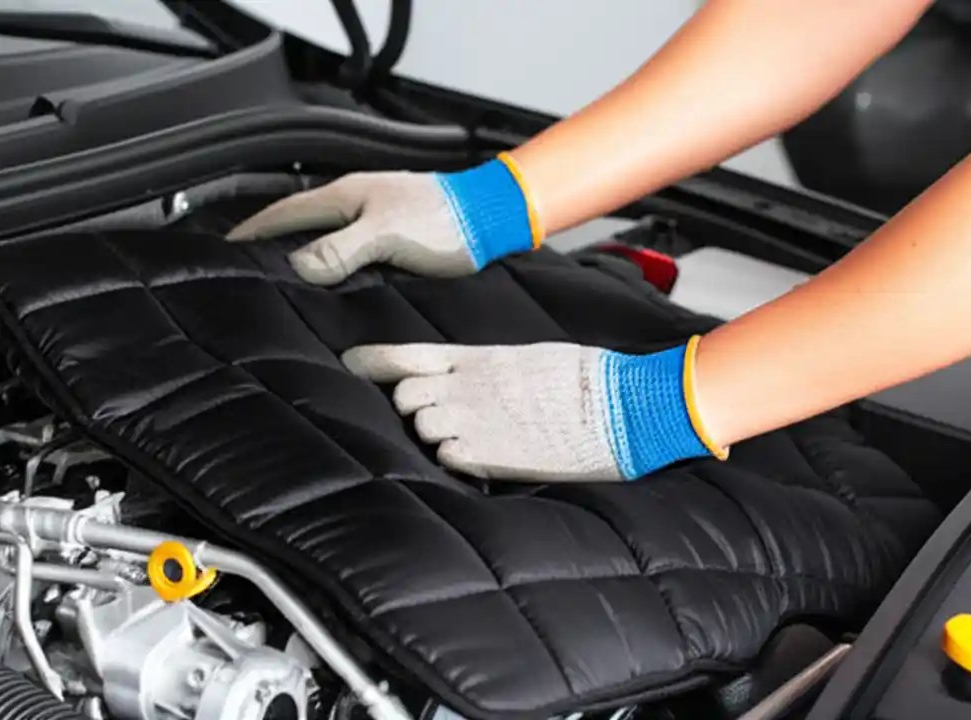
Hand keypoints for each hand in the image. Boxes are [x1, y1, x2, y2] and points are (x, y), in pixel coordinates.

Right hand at [225, 155, 540, 283]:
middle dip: (271, 241)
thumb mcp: (387, 235)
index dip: (254, 231)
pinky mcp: (393, 232)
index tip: (227, 247)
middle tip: (245, 266)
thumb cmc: (448, 220)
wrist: (493, 215)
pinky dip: (331, 261)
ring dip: (302, 252)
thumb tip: (298, 267)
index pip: (284, 213)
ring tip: (280, 278)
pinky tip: (331, 280)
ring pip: (324, 235)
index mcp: (346, 195)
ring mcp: (374, 215)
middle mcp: (356, 201)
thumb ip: (342, 250)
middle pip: (300, 222)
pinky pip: (348, 247)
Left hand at [342, 340, 724, 481]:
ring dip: (434, 434)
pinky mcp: (487, 456)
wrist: (621, 408)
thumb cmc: (587, 382)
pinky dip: (457, 460)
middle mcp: (466, 386)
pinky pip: (446, 459)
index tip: (350, 362)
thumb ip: (490, 368)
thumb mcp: (530, 360)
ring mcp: (473, 421)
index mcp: (479, 357)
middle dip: (411, 405)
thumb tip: (467, 376)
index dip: (372, 360)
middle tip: (439, 414)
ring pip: (420, 427)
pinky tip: (482, 458)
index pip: (407, 354)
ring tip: (470, 436)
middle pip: (404, 394)